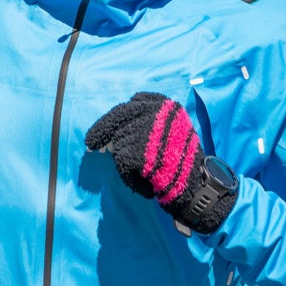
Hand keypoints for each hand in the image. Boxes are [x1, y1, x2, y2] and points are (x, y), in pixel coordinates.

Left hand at [85, 92, 236, 233]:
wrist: (195, 184)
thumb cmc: (183, 161)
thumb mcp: (173, 131)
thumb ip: (149, 122)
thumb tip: (116, 129)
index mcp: (166, 106)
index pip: (136, 101)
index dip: (119, 115)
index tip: (109, 124)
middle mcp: (155, 113)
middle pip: (120, 116)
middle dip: (102, 129)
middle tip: (90, 142)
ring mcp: (145, 131)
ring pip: (119, 142)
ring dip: (125, 160)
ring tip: (146, 172)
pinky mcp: (136, 151)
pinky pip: (121, 162)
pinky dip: (129, 176)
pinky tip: (145, 183)